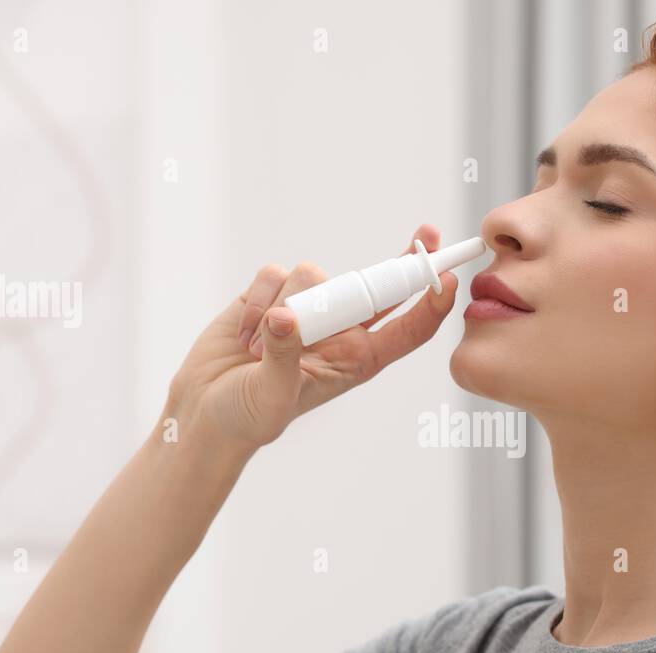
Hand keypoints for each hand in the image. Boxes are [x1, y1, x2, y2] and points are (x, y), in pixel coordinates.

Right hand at [164, 224, 460, 457]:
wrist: (205, 408)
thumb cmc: (249, 416)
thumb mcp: (272, 398)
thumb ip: (283, 358)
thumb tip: (286, 315)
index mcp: (358, 360)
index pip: (407, 330)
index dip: (432, 302)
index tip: (450, 276)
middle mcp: (340, 330)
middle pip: (382, 285)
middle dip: (407, 258)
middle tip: (428, 233)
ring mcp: (307, 307)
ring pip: (315, 275)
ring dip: (285, 306)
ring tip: (259, 352)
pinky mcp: (271, 294)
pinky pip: (274, 274)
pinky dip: (257, 302)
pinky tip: (243, 338)